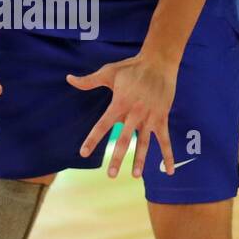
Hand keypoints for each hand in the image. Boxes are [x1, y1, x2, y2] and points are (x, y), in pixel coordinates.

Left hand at [66, 54, 176, 177]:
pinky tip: (169, 171)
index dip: (93, 139)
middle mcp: (134, 113)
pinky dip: (168, 156)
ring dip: (140, 160)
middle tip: (110, 174)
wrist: (159, 62)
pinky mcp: (162, 119)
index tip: (83, 153)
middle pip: (124, 139)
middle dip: (117, 157)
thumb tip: (69, 79)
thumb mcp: (108, 72)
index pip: (103, 125)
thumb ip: (88, 81)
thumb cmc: (131, 67)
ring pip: (144, 143)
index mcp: (119, 103)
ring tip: (134, 175)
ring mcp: (149, 117)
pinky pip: (165, 140)